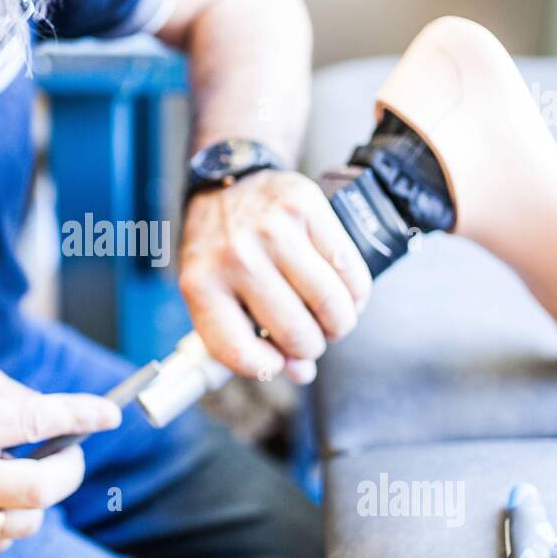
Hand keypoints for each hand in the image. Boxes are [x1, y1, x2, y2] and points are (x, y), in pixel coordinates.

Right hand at [0, 360, 119, 557]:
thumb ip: (15, 393)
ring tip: (14, 470)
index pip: (36, 423)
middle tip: (72, 452)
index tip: (109, 415)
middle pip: (42, 490)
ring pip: (27, 521)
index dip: (81, 416)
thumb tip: (62, 419)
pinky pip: (2, 539)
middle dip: (70, 470)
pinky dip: (8, 515)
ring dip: (36, 496)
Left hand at [179, 169, 370, 383]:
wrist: (228, 185)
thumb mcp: (215, 292)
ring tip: (332, 319)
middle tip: (312, 338)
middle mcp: (235, 256)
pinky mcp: (306, 207)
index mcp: (201, 284)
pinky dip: (356, 292)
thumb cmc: (221, 249)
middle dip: (312, 347)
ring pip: (329, 303)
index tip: (278, 363)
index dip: (266, 368)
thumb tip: (303, 372)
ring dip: (339, 323)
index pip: (238, 351)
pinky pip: (349, 269)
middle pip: (294, 332)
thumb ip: (249, 338)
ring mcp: (272, 229)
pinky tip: (346, 293)